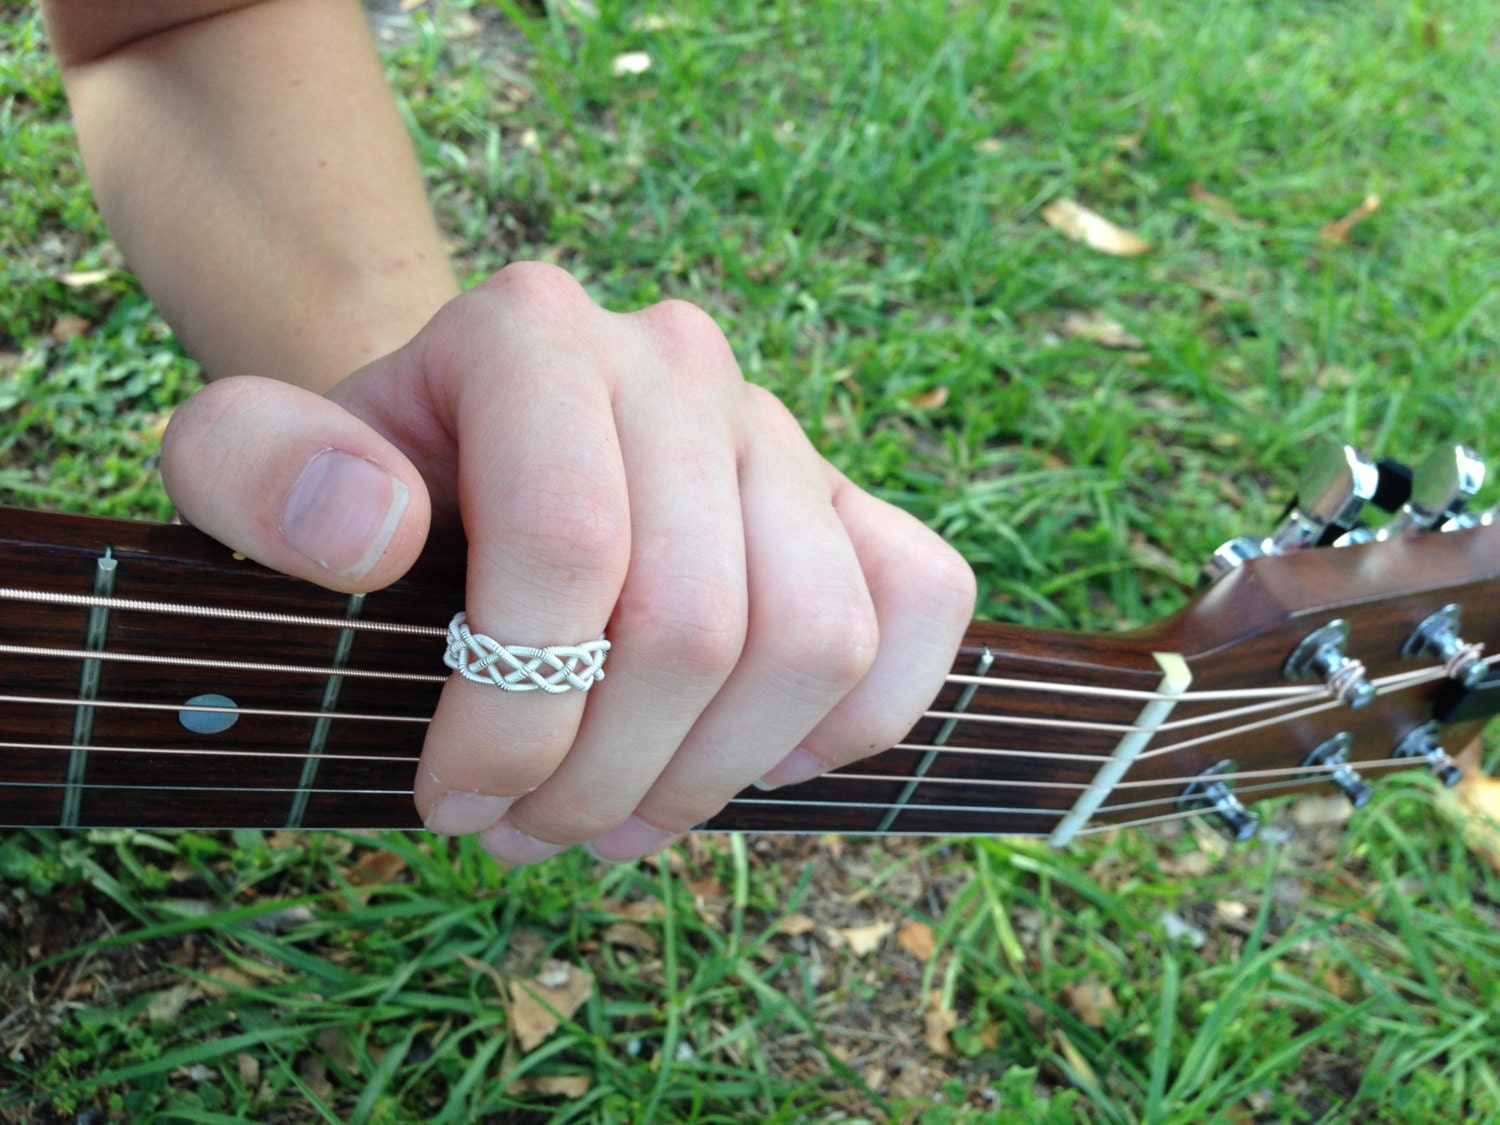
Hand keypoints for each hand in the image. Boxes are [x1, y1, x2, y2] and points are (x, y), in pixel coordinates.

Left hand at [161, 263, 975, 862]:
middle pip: (693, 621)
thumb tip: (373, 532)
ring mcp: (780, 430)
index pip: (567, 544)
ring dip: (714, 774)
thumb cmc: (373, 476)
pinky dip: (860, 716)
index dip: (512, 715)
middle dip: (605, 776)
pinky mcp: (851, 495)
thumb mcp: (256, 463)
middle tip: (529, 833)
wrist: (476, 437)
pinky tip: (760, 760)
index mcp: (536, 334)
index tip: (452, 803)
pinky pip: (919, 604)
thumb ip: (256, 471)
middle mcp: (678, 364)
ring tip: (621, 817)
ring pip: (815, 638)